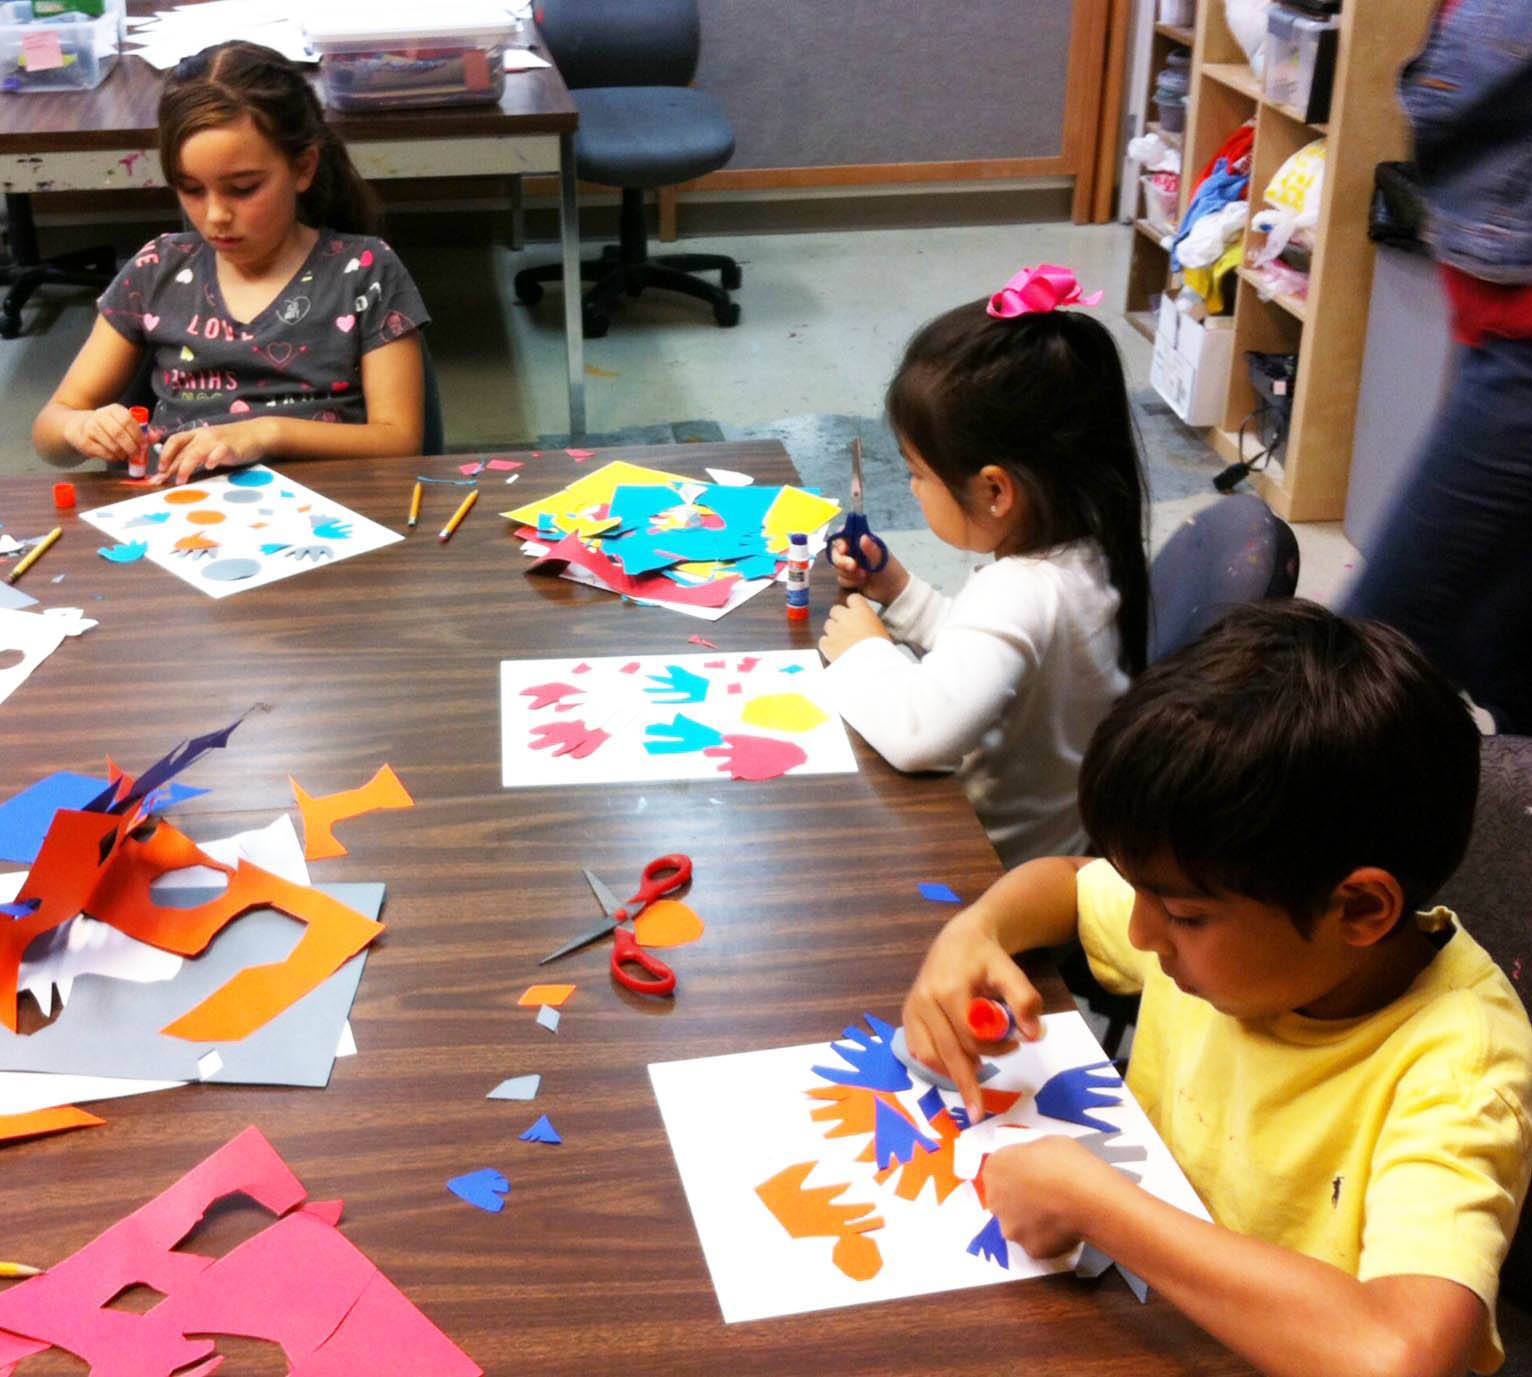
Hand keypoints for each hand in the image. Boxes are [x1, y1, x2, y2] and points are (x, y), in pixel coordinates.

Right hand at [61, 404, 142, 464]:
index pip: (129, 421)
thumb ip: (140, 429)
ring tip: (126, 455)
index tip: (143, 445)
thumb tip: (157, 435)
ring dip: (123, 454)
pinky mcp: (85, 441)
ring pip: (113, 445)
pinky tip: (115, 455)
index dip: (138, 435)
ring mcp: (91, 428)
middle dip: (132, 447)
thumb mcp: (122, 422)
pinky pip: (104, 453)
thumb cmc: (105, 425)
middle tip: (137, 455)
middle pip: (121, 434)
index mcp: (113, 409)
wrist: (76, 426)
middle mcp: (100, 416)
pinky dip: (113, 457)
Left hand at [154, 419, 272, 485]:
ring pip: (195, 452)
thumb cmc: (233, 442)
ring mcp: (216, 440)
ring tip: (180, 480)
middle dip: (170, 466)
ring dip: (185, 466)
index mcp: (196, 434)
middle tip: (161, 481)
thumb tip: (177, 469)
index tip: (158, 471)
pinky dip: (213, 458)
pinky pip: (219, 452)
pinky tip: (209, 466)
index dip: (164, 456)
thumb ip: (196, 454)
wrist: (257, 432)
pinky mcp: (230, 447)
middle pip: (182, 450)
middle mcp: (203, 435)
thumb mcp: (210, 445)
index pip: (174, 442)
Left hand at [818, 593, 891, 661]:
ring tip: (842, 643)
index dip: (853, 606)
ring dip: (833, 631)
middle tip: (846, 629)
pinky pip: (823, 640)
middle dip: (839, 618)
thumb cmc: (881, 650)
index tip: (855, 613)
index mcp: (862, 611)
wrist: (872, 666)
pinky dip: (827, 645)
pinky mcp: (827, 644)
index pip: (853, 598)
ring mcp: (834, 630)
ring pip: (828, 624)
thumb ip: (869, 624)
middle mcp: (846, 617)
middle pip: (836, 610)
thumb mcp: (881, 631)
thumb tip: (866, 627)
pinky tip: (836, 651)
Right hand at [828, 536, 907, 604]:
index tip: (843, 549)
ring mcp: (851, 565)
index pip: (844, 534)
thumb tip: (863, 537)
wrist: (893, 592)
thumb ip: (871, 548)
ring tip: (864, 577)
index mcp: (863, 542)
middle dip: (842, 561)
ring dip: (849, 574)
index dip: (840, 540)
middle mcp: (854, 551)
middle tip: (853, 567)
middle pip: (836, 552)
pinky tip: (861, 583)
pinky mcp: (849, 577)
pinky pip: (840, 579)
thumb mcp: (882, 559)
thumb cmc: (891, 571)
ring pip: (837, 568)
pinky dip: (850, 582)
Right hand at [902, 907, 1042, 1118]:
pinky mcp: (907, 1015)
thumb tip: (1034, 1035)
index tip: (1015, 1044)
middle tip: (983, 1097)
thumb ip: (1024, 999)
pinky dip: (936, 1064)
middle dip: (968, 1079)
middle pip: (948, 1051)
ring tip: (974, 1072)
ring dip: (952, 1071)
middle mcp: (924, 1001)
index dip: (995, 1048)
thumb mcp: (1009, 971)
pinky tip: (954, 1064)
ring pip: (929, 1056)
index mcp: (948, 990)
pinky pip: (918, 1050)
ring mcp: (912, 1008)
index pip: (970, 1036)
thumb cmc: (985, 956)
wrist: (959, 939)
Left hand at [983, 1136, 1107, 1258]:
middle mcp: (995, 1200)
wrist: (1087, 1197)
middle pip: (1005, 1200)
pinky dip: (1050, 1238)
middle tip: (1047, 1195)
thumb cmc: (1067, 1163)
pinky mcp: (1030, 1249)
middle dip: (1022, 1199)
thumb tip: (1034, 1165)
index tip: (1035, 1175)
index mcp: (994, 1169)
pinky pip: (1039, 1243)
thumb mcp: (1045, 1144)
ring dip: (1034, 1222)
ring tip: (1060, 1213)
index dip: (1019, 1172)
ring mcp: (1011, 1228)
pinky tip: (1066, 1227)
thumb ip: (1030, 1157)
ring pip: (1019, 1225)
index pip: (1000, 1171)